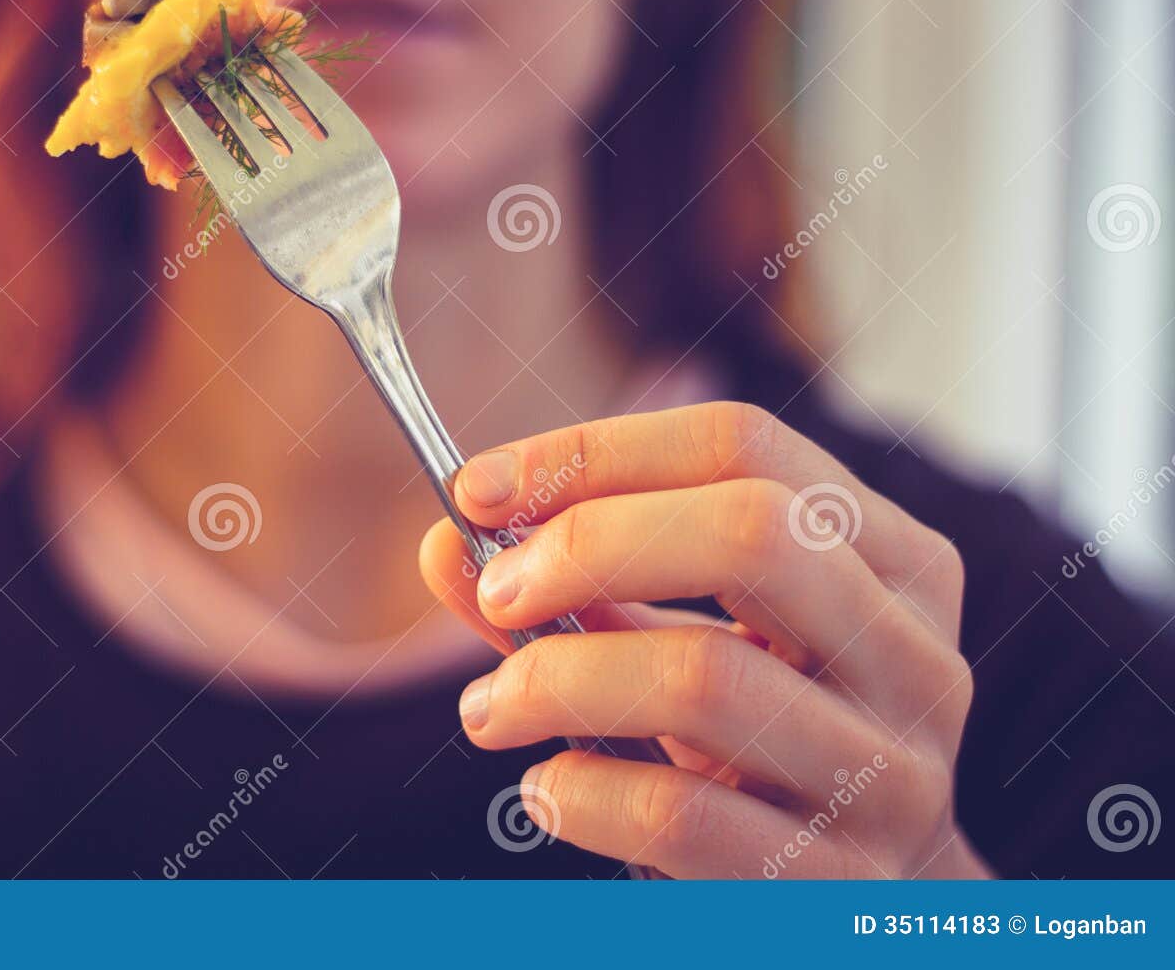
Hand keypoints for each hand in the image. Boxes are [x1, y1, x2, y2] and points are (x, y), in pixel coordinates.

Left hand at [418, 401, 989, 878]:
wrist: (865, 916)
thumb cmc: (758, 748)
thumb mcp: (677, 643)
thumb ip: (572, 589)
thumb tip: (447, 542)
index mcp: (891, 562)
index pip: (744, 446)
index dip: (595, 451)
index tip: (477, 488)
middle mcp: (914, 657)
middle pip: (756, 530)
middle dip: (590, 542)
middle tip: (495, 589)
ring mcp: (892, 776)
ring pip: (706, 677)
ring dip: (556, 679)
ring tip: (491, 708)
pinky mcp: (838, 884)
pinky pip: (682, 815)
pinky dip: (581, 792)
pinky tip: (547, 792)